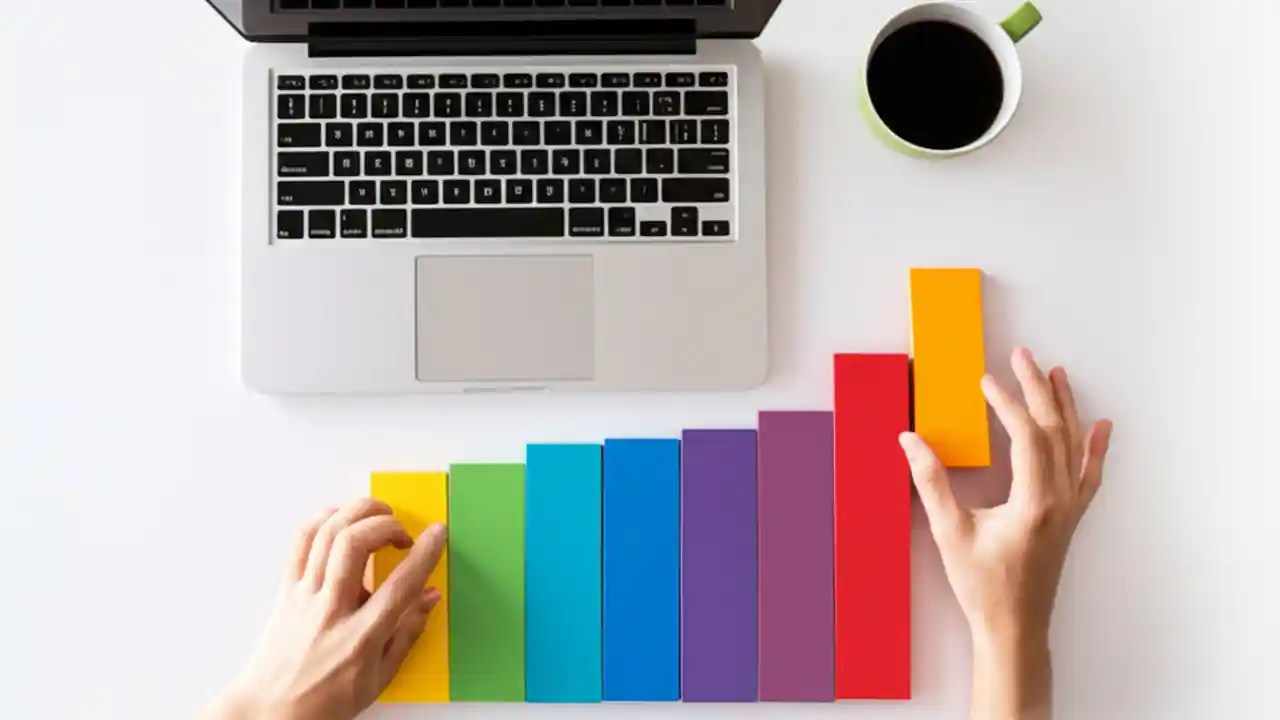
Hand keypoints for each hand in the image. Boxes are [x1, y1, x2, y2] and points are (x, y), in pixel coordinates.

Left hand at [202, 499, 446, 719]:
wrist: (270, 710)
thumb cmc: (325, 701)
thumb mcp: (378, 679)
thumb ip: (407, 634)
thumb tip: (430, 596)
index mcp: (360, 639)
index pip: (399, 585)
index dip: (425, 553)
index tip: (438, 534)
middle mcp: (330, 611)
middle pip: (355, 544)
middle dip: (386, 523)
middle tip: (402, 532)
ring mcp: (304, 596)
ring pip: (327, 533)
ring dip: (358, 513)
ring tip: (378, 517)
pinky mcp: (286, 588)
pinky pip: (302, 539)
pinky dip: (325, 518)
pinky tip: (344, 521)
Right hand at [899, 348, 1111, 719]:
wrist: (1014, 627)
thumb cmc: (983, 586)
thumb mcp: (950, 533)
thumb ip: (931, 483)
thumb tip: (910, 441)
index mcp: (1033, 502)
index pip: (1025, 436)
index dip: (1006, 402)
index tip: (986, 380)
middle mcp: (1059, 500)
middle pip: (1054, 430)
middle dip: (1037, 390)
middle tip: (1022, 357)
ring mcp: (1069, 509)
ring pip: (1074, 446)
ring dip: (1065, 407)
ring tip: (1056, 374)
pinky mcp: (1070, 518)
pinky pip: (1089, 474)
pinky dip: (1095, 448)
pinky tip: (1100, 426)